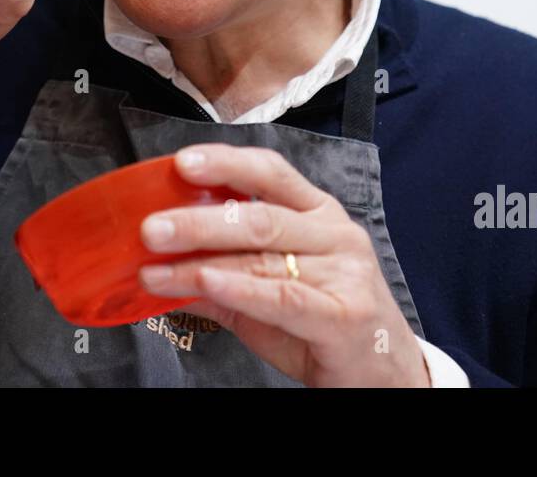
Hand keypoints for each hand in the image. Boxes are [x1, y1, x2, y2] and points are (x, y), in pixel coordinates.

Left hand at [137, 144, 430, 386]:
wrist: (385, 373)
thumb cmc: (327, 324)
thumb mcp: (270, 293)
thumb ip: (222, 275)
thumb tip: (158, 267)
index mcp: (319, 214)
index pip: (270, 173)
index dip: (226, 163)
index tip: (181, 163)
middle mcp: (334, 235)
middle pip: (257, 217)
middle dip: (197, 219)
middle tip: (150, 228)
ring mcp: (343, 273)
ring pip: (260, 258)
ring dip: (198, 263)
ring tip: (154, 269)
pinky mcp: (344, 315)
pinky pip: (282, 296)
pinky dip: (238, 287)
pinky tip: (204, 281)